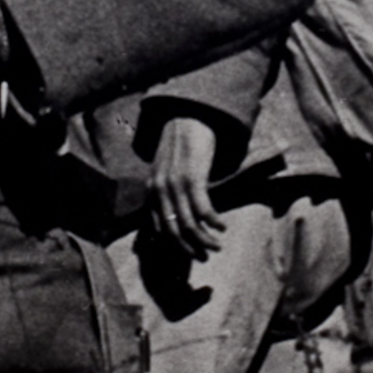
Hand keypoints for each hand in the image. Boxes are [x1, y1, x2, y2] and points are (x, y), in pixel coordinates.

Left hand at [148, 114, 224, 257]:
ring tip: (217, 245)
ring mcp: (175, 185)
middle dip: (190, 248)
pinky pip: (202, 209)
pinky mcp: (192, 178)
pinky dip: (212, 222)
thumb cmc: (180, 144)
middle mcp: (159, 191)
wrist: (186, 117)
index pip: (160, 228)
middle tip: (206, 256)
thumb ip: (165, 190)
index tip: (192, 252)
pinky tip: (221, 226)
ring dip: (204, 239)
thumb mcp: (164, 170)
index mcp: (151, 191)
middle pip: (173, 230)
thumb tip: (174, 212)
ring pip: (188, 223)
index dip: (176, 244)